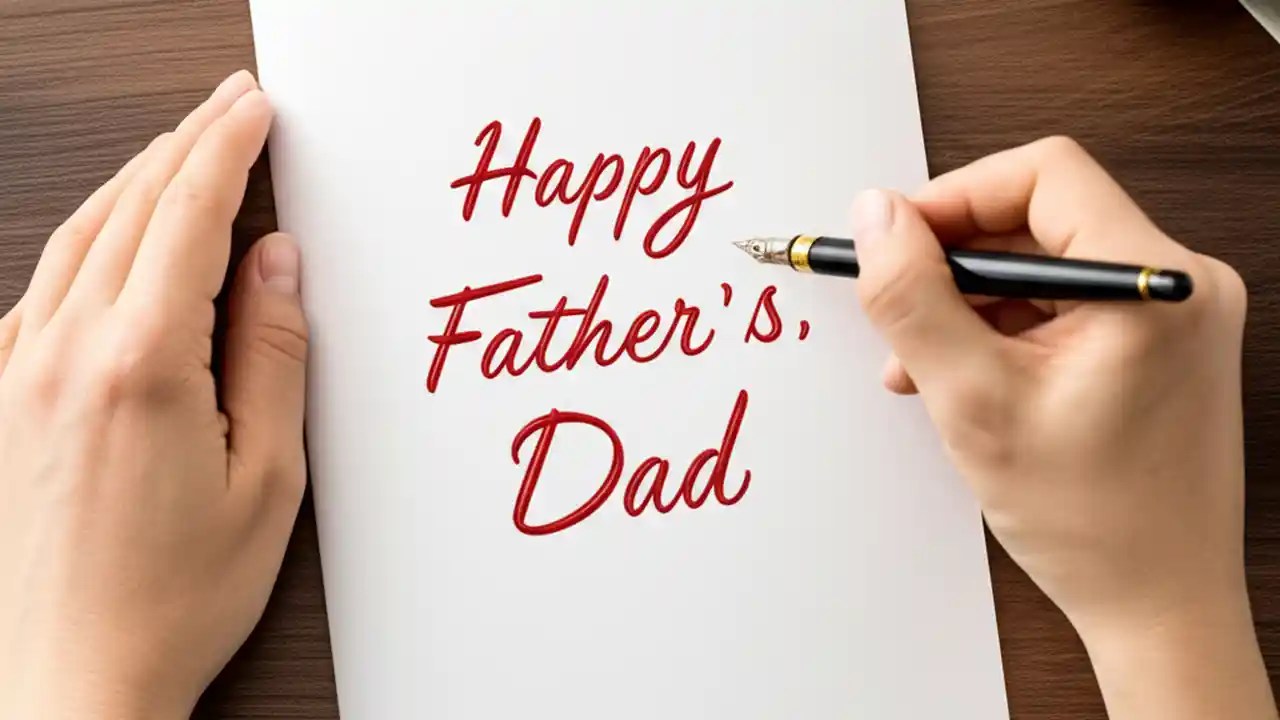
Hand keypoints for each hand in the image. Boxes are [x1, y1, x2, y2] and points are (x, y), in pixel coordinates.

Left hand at [0, 71, 308, 717]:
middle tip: (232, 108)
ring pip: (78, 234)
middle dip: (187, 143)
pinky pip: (42, 283)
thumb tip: (278, 264)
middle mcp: (63, 351)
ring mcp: (17, 371)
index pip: (189, 215)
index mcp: (141, 364)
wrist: (67, 681)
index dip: (229, 148)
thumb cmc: (172, 597)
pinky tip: (108, 236)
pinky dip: (87, 235)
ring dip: (135, 180)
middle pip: (130, 208)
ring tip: (181, 150)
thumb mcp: (267, 479)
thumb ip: (274, 355)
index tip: (256, 110)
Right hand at [851, 136, 1274, 717]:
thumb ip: (914, 299)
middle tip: (894, 309)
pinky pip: (1065, 303)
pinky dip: (1005, 328)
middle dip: (953, 261)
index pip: (1044, 174)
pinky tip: (963, 376)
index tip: (893, 241)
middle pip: (1040, 217)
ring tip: (919, 365)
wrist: (1160, 606)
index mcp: (1156, 282)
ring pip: (1044, 264)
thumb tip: (874, 216)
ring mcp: (1175, 314)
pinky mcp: (1159, 343)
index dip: (954, 197)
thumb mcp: (974, 402)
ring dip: (970, 301)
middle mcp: (1180, 283)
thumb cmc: (1092, 523)